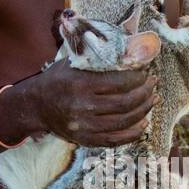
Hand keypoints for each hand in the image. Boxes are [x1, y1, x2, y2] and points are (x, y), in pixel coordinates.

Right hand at [32, 58, 158, 146]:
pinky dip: (133, 133)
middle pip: (125, 103)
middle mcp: (82, 107)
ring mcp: (84, 126)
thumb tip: (133, 48)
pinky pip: (115, 139)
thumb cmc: (58, 79)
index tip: (144, 73)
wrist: (36, 105)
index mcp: (80, 84)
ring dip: (143, 110)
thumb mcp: (74, 61)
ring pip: (124, 121)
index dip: (137, 78)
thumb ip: (99, 55)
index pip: (119, 82)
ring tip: (151, 100)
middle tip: (152, 85)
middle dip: (144, 93)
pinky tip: (143, 123)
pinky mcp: (85, 140)